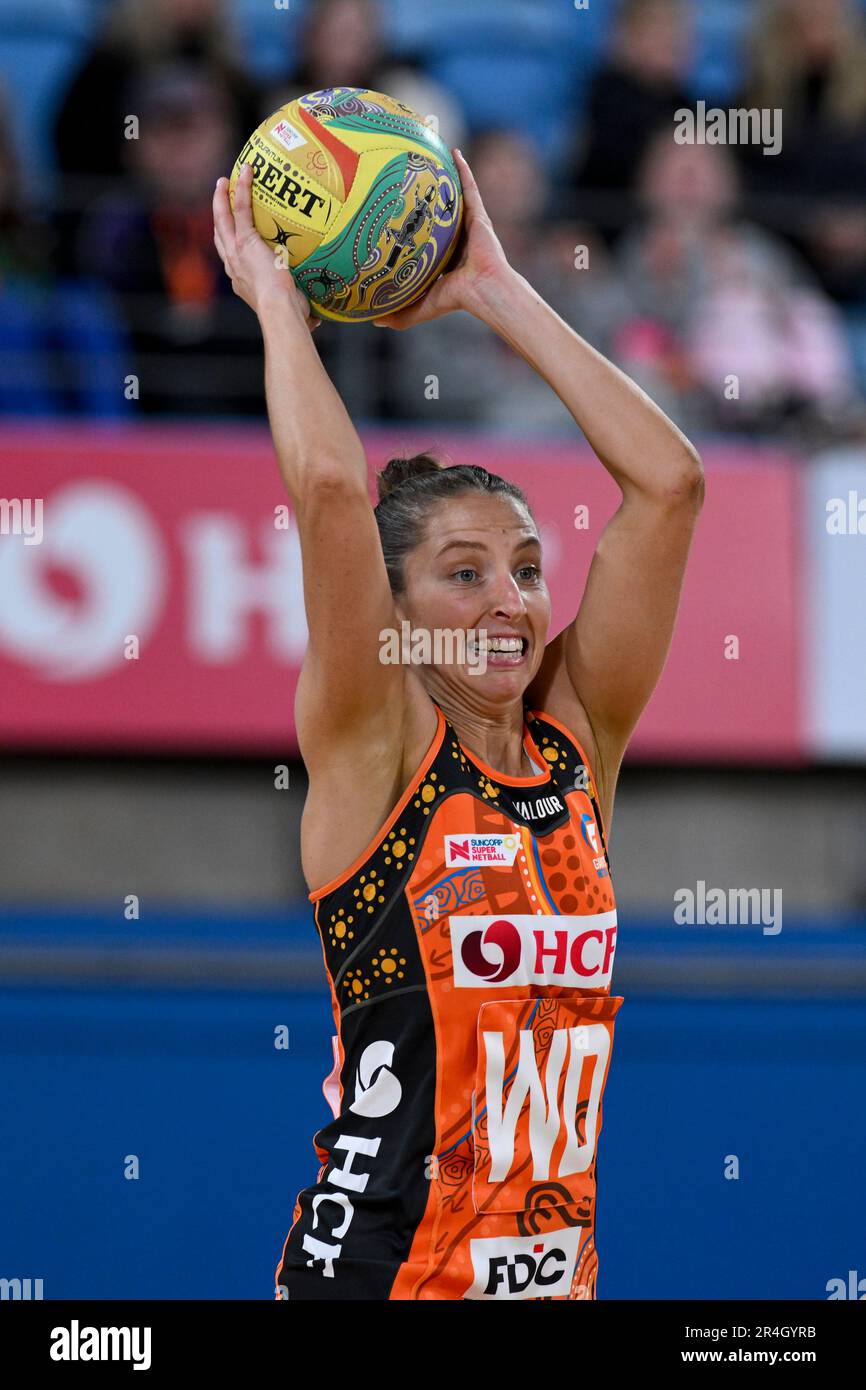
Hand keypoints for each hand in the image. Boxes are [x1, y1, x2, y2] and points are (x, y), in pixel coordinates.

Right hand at [212, 164, 319, 330]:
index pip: (230, 257)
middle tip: (221, 197)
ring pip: (223, 218)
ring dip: (223, 197)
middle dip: (219, 215)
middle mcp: (233, 265)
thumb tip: (318, 322)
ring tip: (226, 180)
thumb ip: (304, 314)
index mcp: (240, 280)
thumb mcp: (295, 312)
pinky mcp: (244, 240)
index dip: (228, 243)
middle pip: (220, 234)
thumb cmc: (289, 315)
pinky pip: (241, 208)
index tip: (231, 232)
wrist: (279, 309)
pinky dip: (243, 188)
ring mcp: (236, 251)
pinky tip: (247, 171)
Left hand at [372, 149, 511, 329]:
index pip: (424, 237)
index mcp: (442, 255)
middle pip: (436, 211)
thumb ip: (401, 314)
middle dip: (425, 195)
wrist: (483, 290)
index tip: (394, 215)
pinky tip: (453, 151)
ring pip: (451, 195)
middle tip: (408, 176)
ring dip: (443, 175)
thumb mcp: (422, 306)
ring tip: (428, 155)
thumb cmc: (456, 299)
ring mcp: (467, 224)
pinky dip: (462, 168)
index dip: (411, 226)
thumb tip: (374, 321)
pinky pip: (469, 186)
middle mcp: (455, 237)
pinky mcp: (478, 214)